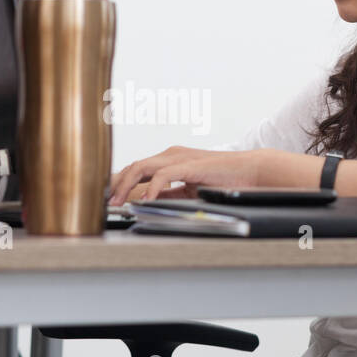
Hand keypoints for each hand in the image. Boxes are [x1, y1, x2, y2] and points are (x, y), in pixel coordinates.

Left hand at [108, 147, 268, 204]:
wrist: (250, 171)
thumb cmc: (224, 179)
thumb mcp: (190, 189)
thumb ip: (171, 193)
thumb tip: (149, 202)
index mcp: (170, 159)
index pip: (137, 169)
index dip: (120, 182)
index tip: (108, 197)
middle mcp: (170, 154)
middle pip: (133, 166)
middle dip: (116, 184)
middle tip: (106, 202)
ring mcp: (179, 157)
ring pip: (142, 167)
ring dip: (126, 185)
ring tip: (118, 202)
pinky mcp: (189, 165)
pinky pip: (163, 175)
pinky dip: (152, 187)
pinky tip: (145, 200)